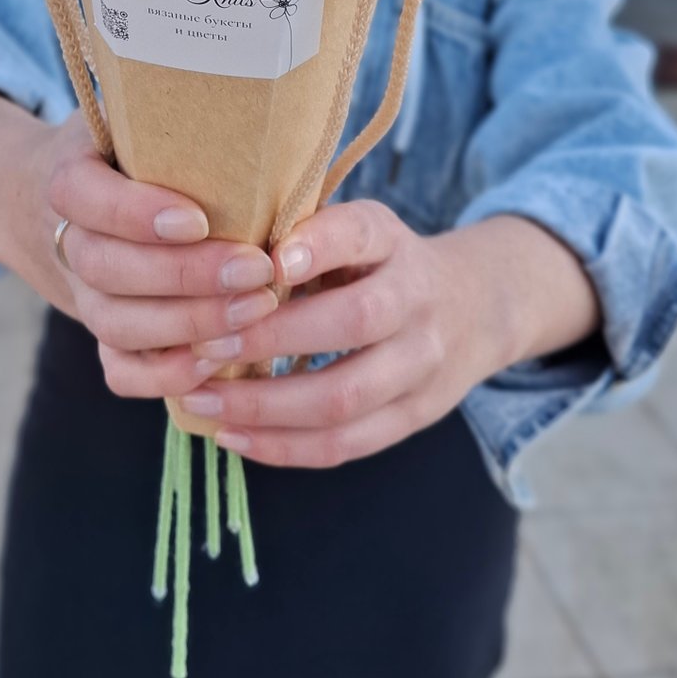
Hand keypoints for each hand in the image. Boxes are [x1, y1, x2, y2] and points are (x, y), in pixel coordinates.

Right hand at [0, 96, 280, 399]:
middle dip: (185, 277)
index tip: (197, 219)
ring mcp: (79, 294)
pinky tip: (217, 361)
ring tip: (256, 311)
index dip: (136, 214)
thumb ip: (173, 114)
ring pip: (116, 323)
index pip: (86, 198)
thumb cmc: (122, 150)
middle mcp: (66, 240)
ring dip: (188, 325)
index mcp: (69, 177)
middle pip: (108, 269)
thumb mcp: (130, 116)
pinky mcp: (99, 334)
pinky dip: (164, 375)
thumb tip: (263, 94)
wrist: (43, 203)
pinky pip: (119, 370)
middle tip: (256, 269)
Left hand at [170, 203, 598, 468]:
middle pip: (352, 323)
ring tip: (202, 403)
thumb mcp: (356, 229)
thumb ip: (302, 237)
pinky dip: (284, 447)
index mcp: (393, 242)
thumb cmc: (380, 264)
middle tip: (203, 348)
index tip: (269, 261)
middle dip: (271, 339)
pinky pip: (347, 444)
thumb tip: (215, 262)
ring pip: (345, 398)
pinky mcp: (414, 416)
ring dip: (265, 407)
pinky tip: (234, 437)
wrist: (475, 307)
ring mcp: (422, 365)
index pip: (362, 234)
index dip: (319, 245)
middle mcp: (417, 301)